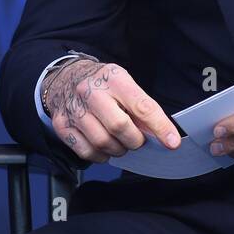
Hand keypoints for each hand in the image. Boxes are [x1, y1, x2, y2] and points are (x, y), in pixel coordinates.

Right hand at [43, 59, 180, 161]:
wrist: (66, 77)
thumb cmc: (103, 83)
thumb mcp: (125, 83)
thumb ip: (141, 106)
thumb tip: (161, 133)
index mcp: (114, 79)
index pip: (142, 106)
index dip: (160, 126)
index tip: (172, 141)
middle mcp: (91, 92)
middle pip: (119, 127)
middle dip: (135, 140)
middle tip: (138, 140)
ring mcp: (74, 109)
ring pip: (102, 142)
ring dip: (118, 149)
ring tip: (122, 143)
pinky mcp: (62, 125)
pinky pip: (85, 151)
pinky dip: (100, 156)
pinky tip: (105, 148)